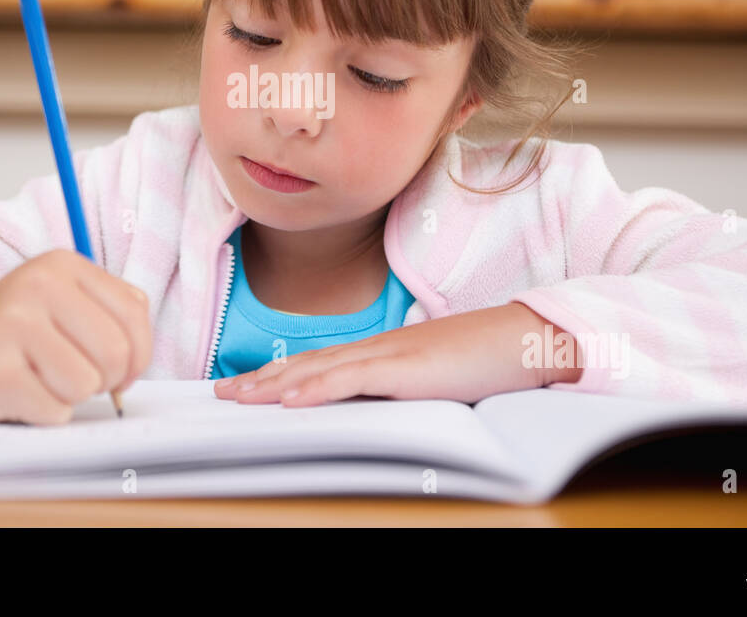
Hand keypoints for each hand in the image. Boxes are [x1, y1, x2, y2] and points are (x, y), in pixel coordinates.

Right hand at [0, 249, 151, 424]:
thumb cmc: (18, 330)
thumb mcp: (67, 301)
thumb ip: (114, 318)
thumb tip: (133, 366)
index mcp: (63, 265)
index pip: (133, 314)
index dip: (138, 354)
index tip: (121, 369)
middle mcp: (36, 286)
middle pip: (114, 353)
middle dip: (107, 379)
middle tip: (81, 378)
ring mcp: (10, 326)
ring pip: (85, 385)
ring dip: (72, 396)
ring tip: (44, 380)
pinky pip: (54, 411)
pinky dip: (46, 413)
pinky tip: (22, 393)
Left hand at [214, 302, 582, 406]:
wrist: (525, 338)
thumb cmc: (489, 360)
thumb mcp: (437, 379)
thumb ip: (405, 388)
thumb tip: (382, 407)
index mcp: (384, 352)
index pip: (320, 364)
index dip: (280, 374)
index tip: (247, 387)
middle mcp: (378, 348)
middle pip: (307, 363)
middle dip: (261, 380)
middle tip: (221, 393)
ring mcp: (390, 355)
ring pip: (319, 369)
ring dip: (274, 384)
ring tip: (237, 397)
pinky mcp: (406, 367)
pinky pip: (352, 379)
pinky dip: (317, 388)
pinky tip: (289, 400)